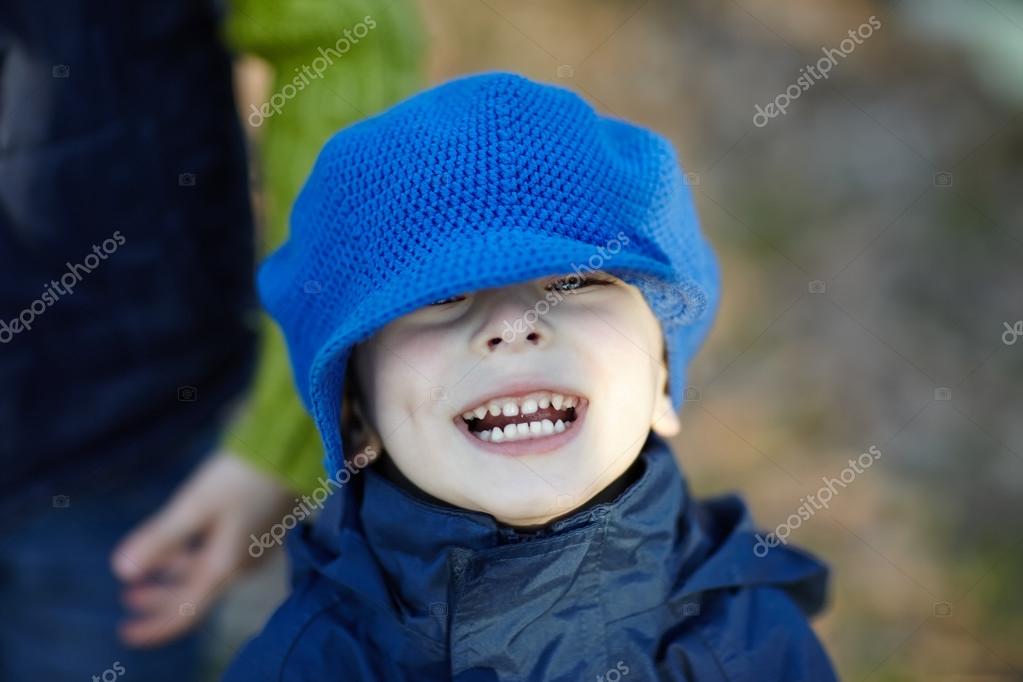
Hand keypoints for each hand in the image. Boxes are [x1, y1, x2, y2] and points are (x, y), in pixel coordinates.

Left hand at [111, 451, 293, 646]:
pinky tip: (180, 547)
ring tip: (146, 574)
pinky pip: (220, 559)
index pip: (187, 612)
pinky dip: (192, 561)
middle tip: (127, 599)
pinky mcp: (258, 534)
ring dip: (174, 578)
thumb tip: (121, 570)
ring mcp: (252, 551)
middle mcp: (241, 566)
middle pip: (196, 595)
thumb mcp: (194, 506)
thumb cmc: (240, 477)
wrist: (290, 453)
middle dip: (160, 600)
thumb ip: (159, 539)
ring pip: (207, 576)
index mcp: (225, 566)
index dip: (156, 627)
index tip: (126, 632)